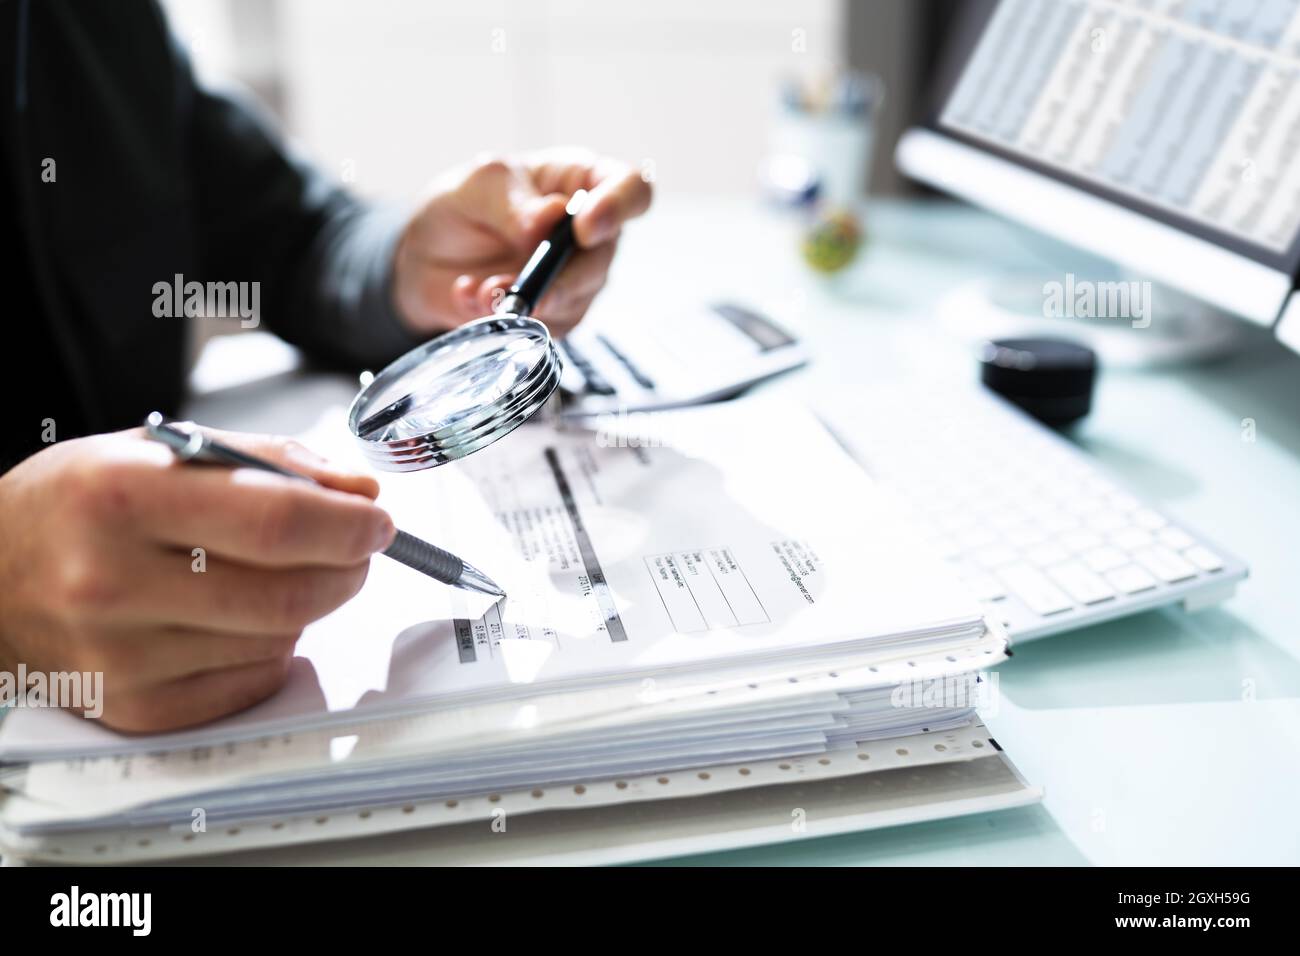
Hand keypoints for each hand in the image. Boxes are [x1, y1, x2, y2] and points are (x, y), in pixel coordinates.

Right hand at [0, 430, 394, 731]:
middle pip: (290, 591)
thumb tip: (356, 493)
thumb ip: (269, 461)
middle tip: (353, 548)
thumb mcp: (158, 449)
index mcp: (122, 496)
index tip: (376, 520)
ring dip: (307, 604)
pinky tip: (239, 618)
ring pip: (280, 637)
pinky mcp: (135, 708)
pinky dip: (271, 647)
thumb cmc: (74, 505)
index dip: (348, 524)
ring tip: (273, 574)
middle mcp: (114, 582)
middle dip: (346, 567)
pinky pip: (252, 681)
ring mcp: (122, 656)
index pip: (277, 520)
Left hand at [393, 147, 651, 336]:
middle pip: (604, 257)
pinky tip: (472, 296)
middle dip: (562, 275)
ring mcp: (576, 277)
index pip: (633, 189)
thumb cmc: (465, 205)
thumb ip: (512, 202)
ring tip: (485, 289)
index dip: (619, 207)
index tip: (585, 229)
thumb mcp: (479, 185)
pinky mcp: (555, 314)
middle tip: (523, 283)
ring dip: (530, 300)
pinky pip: (546, 326)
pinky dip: (507, 316)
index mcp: (583, 181)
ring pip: (577, 298)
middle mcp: (589, 232)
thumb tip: (548, 220)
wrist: (428, 255)